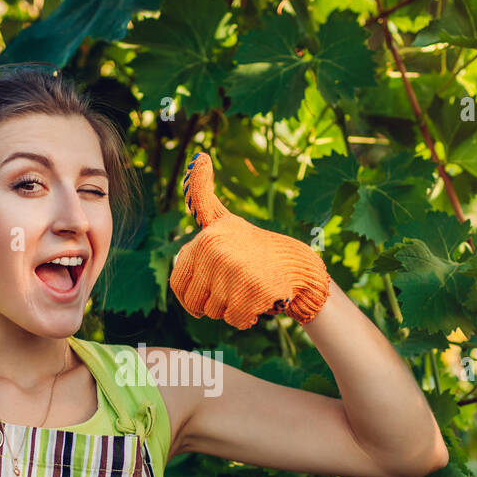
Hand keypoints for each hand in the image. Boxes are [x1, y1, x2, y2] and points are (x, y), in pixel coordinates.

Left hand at [169, 151, 330, 329]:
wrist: (297, 265)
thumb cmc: (253, 246)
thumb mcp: (223, 219)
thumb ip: (203, 196)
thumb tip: (199, 156)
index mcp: (204, 239)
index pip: (179, 284)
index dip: (193, 294)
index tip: (213, 285)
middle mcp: (215, 252)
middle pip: (197, 303)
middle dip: (214, 303)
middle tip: (235, 286)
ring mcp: (234, 272)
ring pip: (216, 313)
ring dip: (232, 310)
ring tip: (249, 288)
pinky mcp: (253, 292)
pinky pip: (236, 320)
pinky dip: (247, 318)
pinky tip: (259, 301)